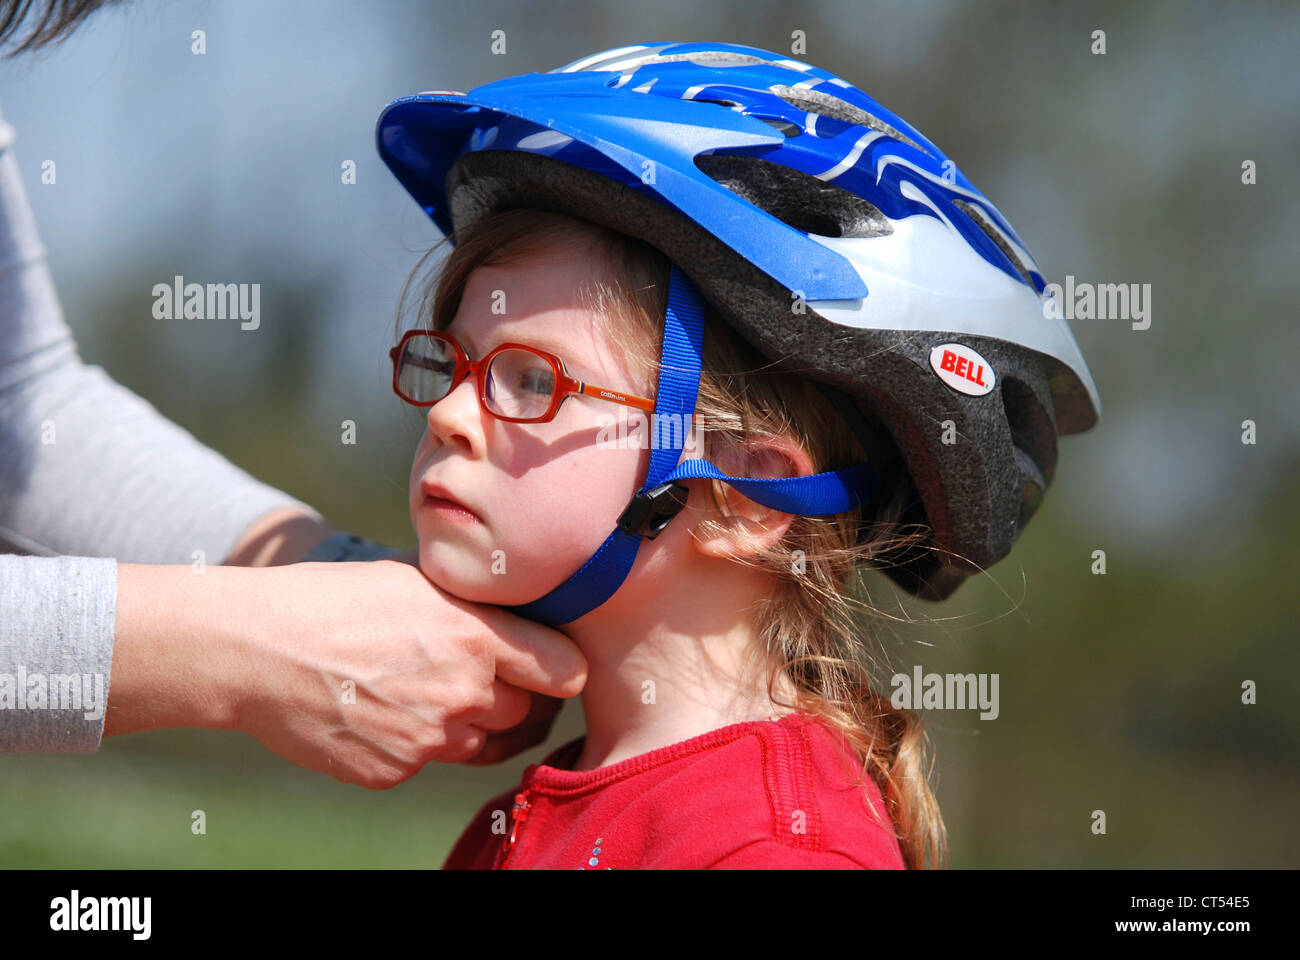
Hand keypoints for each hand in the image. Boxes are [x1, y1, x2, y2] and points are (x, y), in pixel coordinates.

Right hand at [108, 559, 585, 787]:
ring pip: (484, 741)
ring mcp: (429, 739)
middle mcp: (464, 692)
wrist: (257, 648)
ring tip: (430, 688)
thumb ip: (474, 606)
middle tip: (486, 676)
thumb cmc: (336, 598)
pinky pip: (429, 761)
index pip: (566, 671)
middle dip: (516, 696)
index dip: (560, 668)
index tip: (549, 665)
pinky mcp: (394, 771)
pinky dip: (417, 742)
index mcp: (477, 636)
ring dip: (471, 722)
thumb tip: (514, 610)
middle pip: (529, 711)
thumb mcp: (416, 578)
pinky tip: (384, 709)